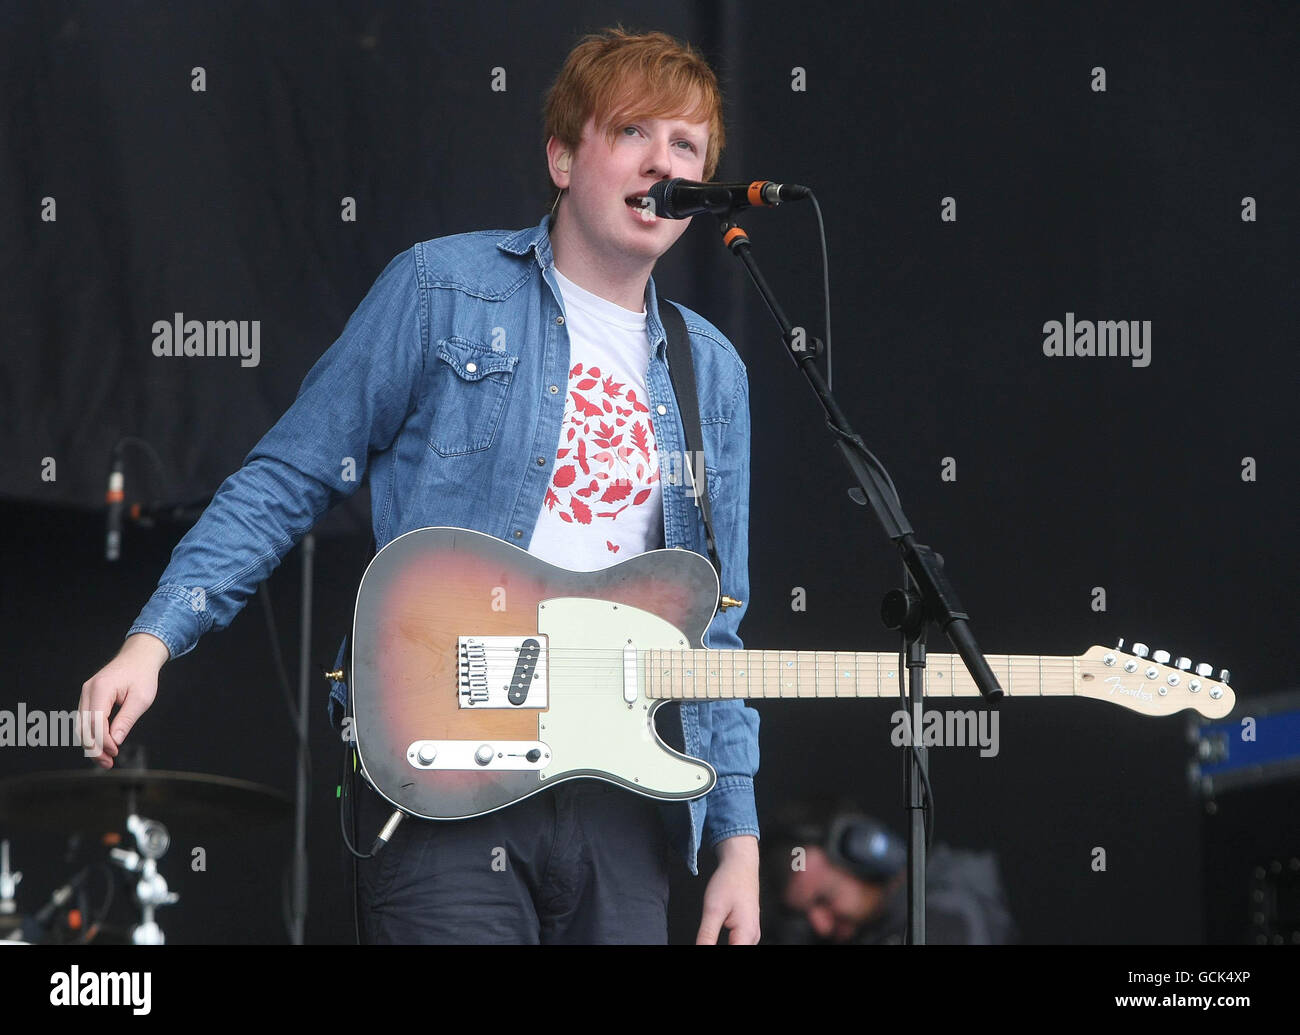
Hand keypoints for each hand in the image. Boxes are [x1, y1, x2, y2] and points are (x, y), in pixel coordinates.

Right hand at [78, 633, 168, 767]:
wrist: (139, 656)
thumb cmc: (143, 675)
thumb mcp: (141, 698)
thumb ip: (126, 719)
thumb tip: (115, 741)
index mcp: (100, 689)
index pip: (96, 722)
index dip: (103, 741)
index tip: (115, 752)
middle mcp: (88, 691)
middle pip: (84, 726)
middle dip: (94, 747)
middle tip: (108, 763)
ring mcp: (86, 693)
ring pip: (82, 725)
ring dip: (91, 744)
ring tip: (105, 759)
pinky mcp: (89, 697)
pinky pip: (86, 719)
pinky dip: (92, 734)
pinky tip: (102, 745)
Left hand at [695, 834, 759, 943]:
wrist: (741, 864)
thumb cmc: (729, 881)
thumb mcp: (712, 909)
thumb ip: (706, 936)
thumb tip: (700, 950)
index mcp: (747, 933)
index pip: (733, 955)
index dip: (713, 952)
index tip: (704, 943)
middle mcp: (753, 937)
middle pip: (736, 953)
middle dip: (716, 948)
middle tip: (704, 938)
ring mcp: (752, 934)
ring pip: (738, 949)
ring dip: (721, 947)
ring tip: (706, 939)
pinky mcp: (747, 930)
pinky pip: (738, 944)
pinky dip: (727, 944)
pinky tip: (713, 941)